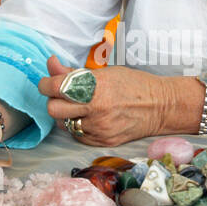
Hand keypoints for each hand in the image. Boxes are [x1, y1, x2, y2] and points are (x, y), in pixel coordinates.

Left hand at [38, 56, 173, 145]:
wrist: (161, 107)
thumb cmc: (133, 85)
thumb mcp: (104, 73)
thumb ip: (73, 72)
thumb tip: (51, 63)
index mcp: (96, 87)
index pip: (55, 87)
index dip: (46, 84)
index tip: (48, 83)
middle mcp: (96, 109)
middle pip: (53, 109)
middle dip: (54, 101)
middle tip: (62, 96)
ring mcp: (99, 128)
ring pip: (63, 124)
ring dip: (66, 115)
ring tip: (80, 107)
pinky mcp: (103, 142)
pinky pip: (77, 135)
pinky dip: (78, 126)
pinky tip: (89, 118)